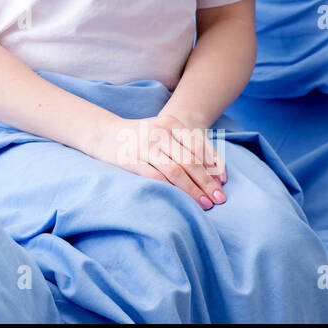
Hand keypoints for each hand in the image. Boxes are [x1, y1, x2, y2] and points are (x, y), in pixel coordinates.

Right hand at [84, 113, 227, 209]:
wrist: (104, 133)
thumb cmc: (141, 137)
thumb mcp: (164, 133)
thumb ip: (186, 147)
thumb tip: (215, 174)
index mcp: (170, 123)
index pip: (198, 146)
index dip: (213, 166)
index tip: (222, 184)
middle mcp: (159, 132)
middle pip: (190, 161)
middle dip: (207, 182)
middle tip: (219, 199)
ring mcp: (145, 146)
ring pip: (176, 171)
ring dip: (193, 190)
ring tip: (205, 204)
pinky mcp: (132, 160)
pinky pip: (157, 178)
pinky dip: (172, 190)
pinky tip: (182, 201)